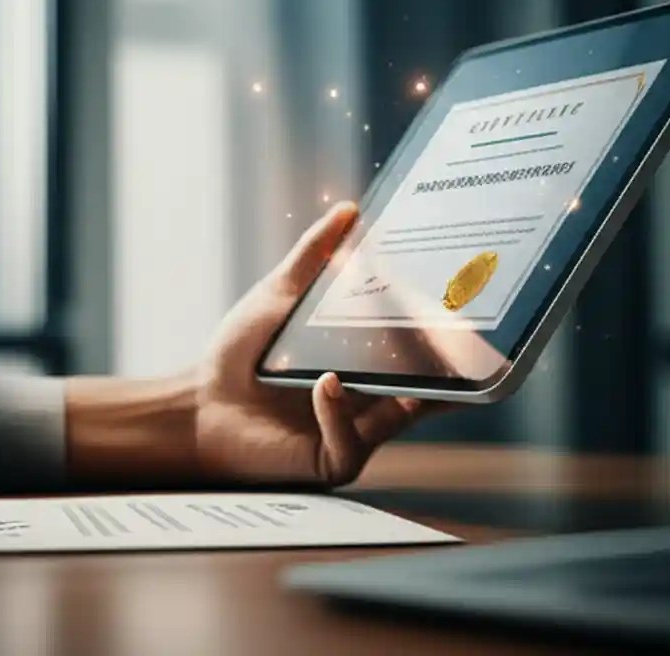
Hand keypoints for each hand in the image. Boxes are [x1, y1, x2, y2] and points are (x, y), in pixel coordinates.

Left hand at [193, 202, 442, 485]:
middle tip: (464, 336)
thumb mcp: (278, 296)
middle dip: (451, 364)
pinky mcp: (332, 460)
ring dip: (404, 386)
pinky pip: (352, 442)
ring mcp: (356, 432)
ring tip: (400, 355)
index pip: (423, 351)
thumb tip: (348, 209)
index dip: (452, 335)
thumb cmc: (238, 353)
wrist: (198, 402)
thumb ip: (313, 256)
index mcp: (366, 363)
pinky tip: (326, 383)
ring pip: (402, 416)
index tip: (471, 305)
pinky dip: (341, 412)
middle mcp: (371, 400)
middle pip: (430, 385)